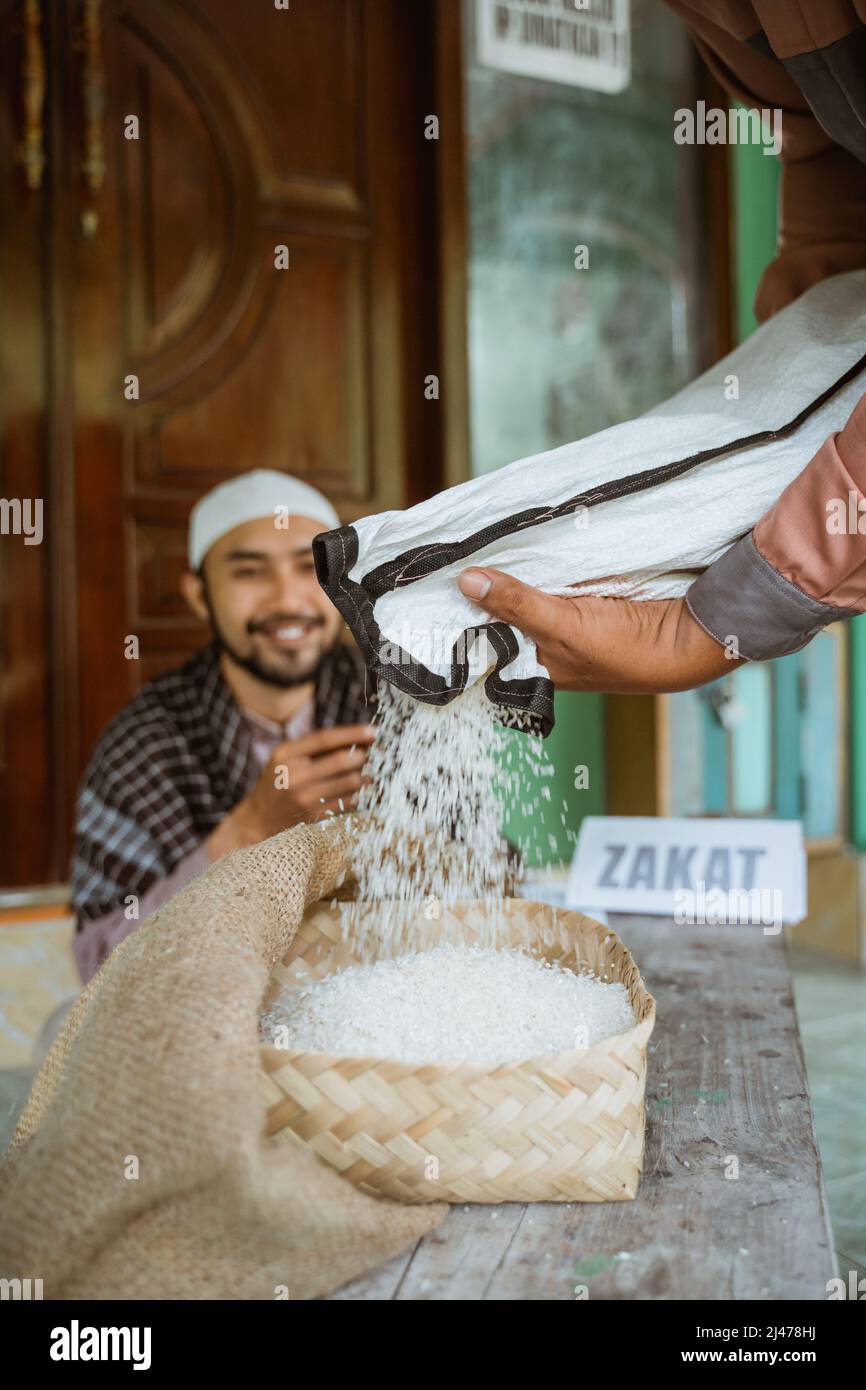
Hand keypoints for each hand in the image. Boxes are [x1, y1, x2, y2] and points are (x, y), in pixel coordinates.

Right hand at [206, 723, 374, 857]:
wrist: (259, 819)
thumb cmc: (277, 782)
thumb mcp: (285, 758)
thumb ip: (313, 747)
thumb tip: (356, 738)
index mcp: (286, 755)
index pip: (324, 739)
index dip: (351, 734)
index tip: (372, 731)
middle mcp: (294, 776)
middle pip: (340, 761)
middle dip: (364, 755)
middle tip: (379, 752)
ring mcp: (305, 799)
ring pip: (350, 783)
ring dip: (367, 775)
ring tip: (374, 770)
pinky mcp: (315, 816)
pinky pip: (348, 801)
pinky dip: (360, 793)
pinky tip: (364, 788)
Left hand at [457, 568, 741, 693]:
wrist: (690, 638)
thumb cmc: (626, 651)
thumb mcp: (563, 626)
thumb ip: (517, 604)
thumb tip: (466, 582)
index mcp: (535, 669)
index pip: (485, 646)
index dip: (460, 620)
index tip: (429, 588)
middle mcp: (546, 648)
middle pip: (502, 615)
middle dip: (480, 590)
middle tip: (446, 554)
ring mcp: (566, 621)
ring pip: (525, 594)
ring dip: (509, 572)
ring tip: (473, 542)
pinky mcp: (585, 598)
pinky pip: (552, 578)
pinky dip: (538, 562)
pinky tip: (519, 540)